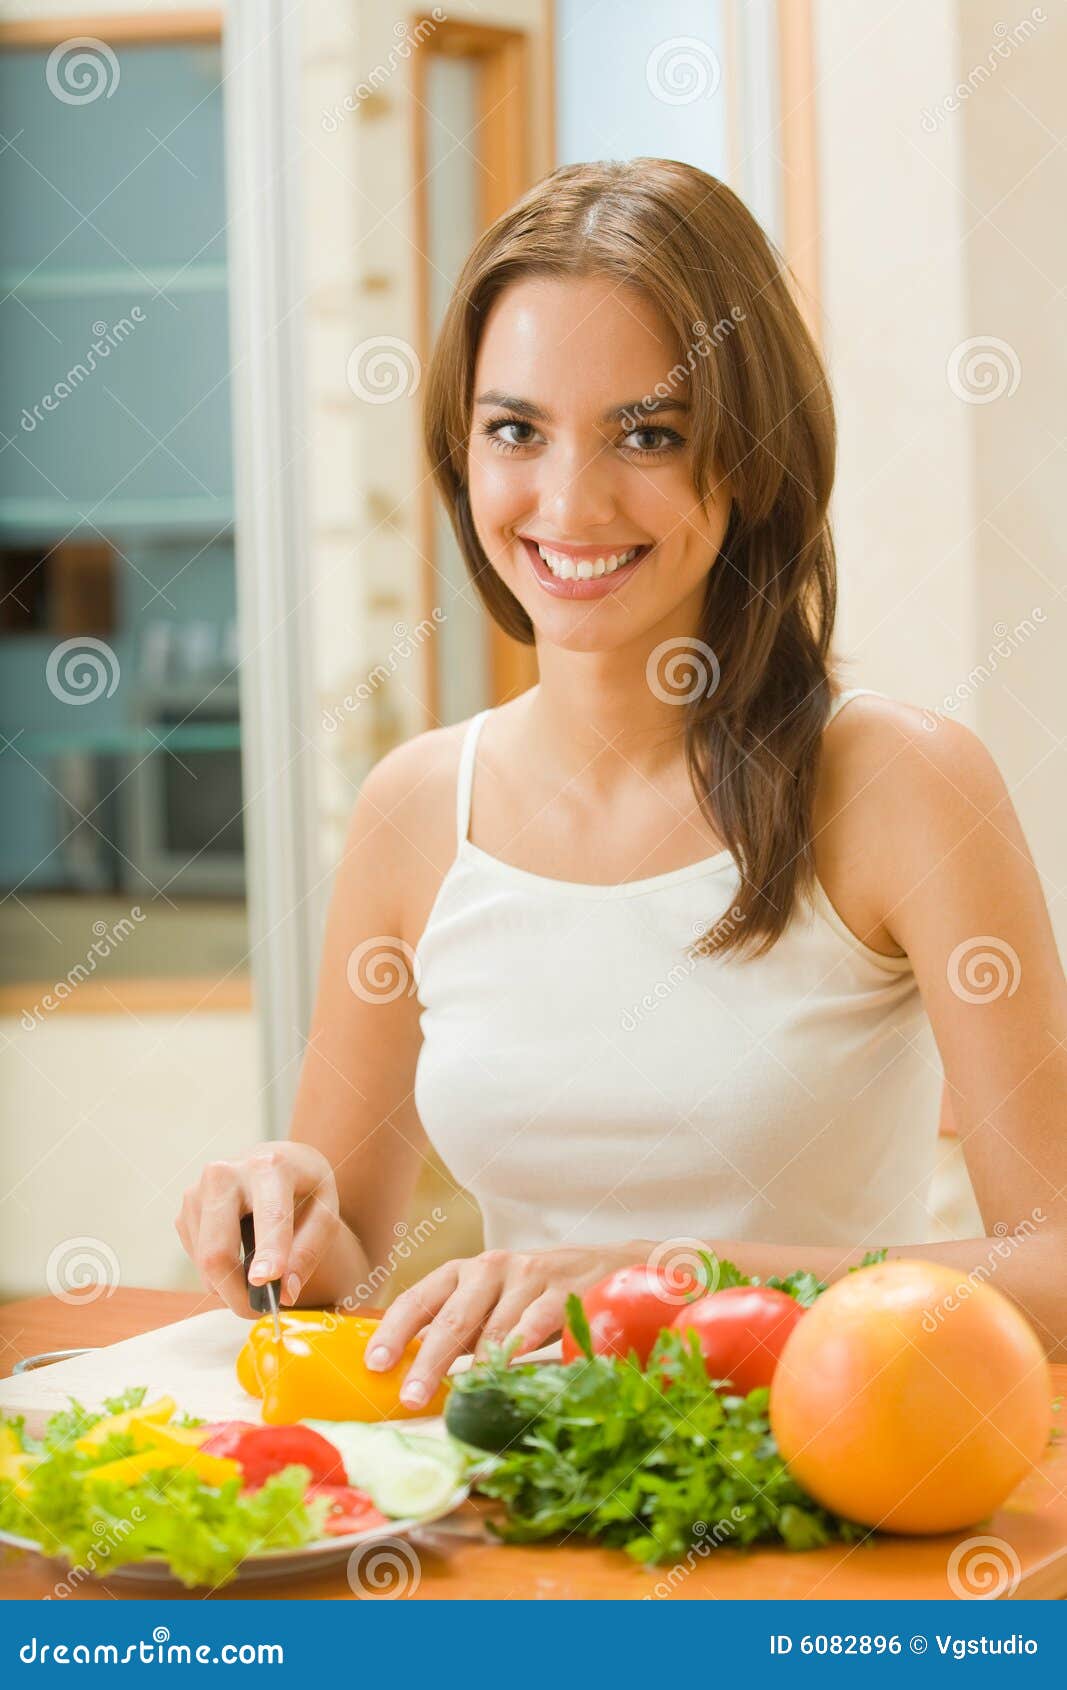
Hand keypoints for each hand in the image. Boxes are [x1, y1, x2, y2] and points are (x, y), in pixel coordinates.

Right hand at [175, 1142, 341, 1315]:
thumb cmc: (303, 1188)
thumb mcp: (324, 1212)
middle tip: (261, 1310)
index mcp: (268, 1167)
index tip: (266, 1282)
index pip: (268, 1216)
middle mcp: (225, 1174)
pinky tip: (240, 1252)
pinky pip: (197, 1260)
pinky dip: (218, 1271)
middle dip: (238, 1292)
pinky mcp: (185, 1210)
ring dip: (229, 1285)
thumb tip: (285, 1292)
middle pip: (217, 1251)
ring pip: (204, 1262)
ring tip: (259, 1274)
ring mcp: (197, 1192)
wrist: (276, 1161)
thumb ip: (309, 1251)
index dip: (268, 1252)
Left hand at [365, 1244, 637, 1407]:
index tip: (375, 1365)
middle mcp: (489, 1268)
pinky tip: (509, 1367)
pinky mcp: (562, 1290)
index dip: (394, 1332)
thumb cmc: (531, 1295)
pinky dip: (522, 1346)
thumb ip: (456, 1330)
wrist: (603, 1267)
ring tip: (461, 1397)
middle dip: (428, 1361)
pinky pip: (537, 1322)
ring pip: (493, 1326)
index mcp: (461, 1273)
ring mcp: (527, 1276)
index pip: (418, 1299)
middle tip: (410, 1398)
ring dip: (475, 1365)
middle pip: (451, 1318)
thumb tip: (408, 1372)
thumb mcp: (488, 1305)